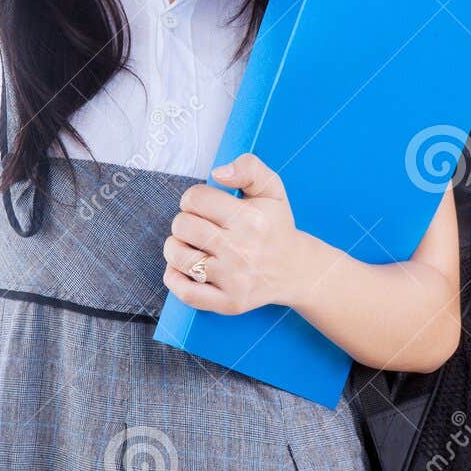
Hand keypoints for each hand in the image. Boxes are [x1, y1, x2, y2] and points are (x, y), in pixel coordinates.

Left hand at [161, 153, 321, 314]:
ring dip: (175, 247)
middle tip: (197, 226)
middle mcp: (242, 250)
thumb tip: (218, 173)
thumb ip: (248, 167)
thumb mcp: (271, 189)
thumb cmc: (276, 226)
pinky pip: (186, 293)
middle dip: (183, 221)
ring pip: (179, 257)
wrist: (296, 270)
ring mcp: (235, 279)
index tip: (203, 206)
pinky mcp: (229, 303)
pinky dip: (174, 278)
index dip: (193, 198)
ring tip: (189, 244)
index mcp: (251, 219)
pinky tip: (184, 268)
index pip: (195, 198)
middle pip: (183, 225)